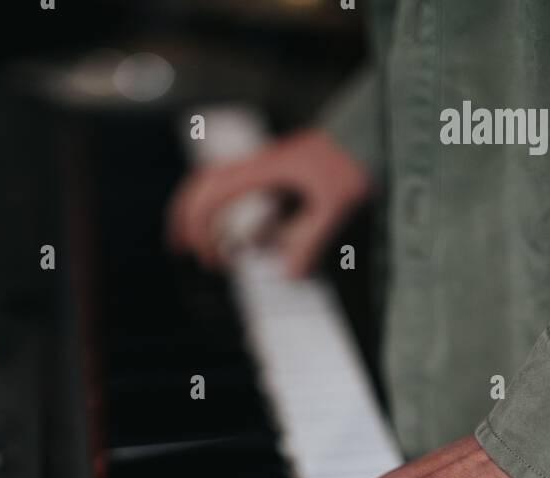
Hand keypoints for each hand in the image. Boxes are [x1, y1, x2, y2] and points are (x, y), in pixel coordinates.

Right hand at [165, 127, 374, 276]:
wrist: (368, 130)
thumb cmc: (351, 161)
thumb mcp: (336, 205)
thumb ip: (311, 242)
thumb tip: (288, 276)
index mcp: (262, 171)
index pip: (212, 198)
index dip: (202, 230)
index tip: (212, 261)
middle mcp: (258, 166)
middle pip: (202, 184)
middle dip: (186, 216)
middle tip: (181, 247)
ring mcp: (266, 166)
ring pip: (217, 182)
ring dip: (205, 212)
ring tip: (210, 249)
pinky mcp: (277, 171)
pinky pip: (240, 187)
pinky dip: (233, 211)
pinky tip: (250, 240)